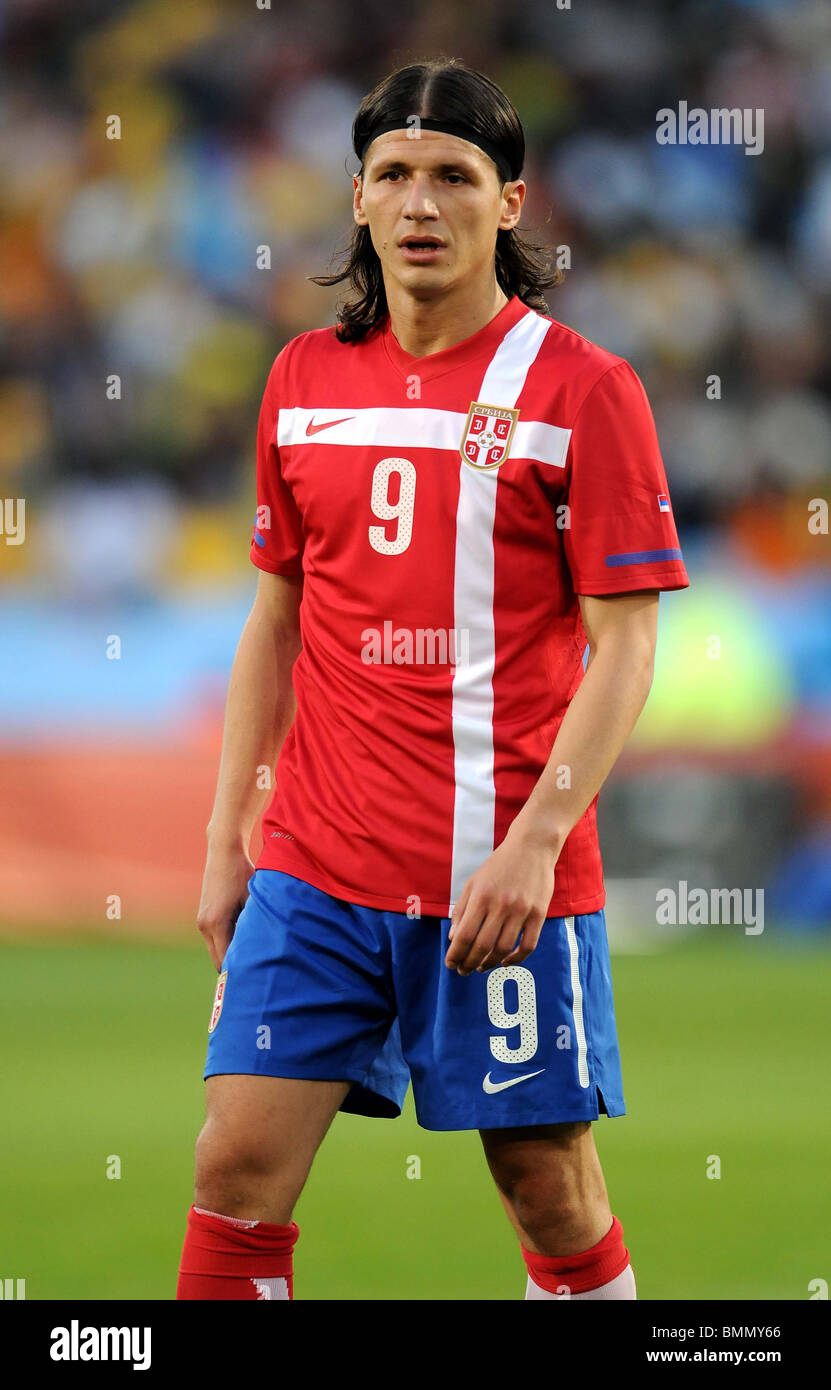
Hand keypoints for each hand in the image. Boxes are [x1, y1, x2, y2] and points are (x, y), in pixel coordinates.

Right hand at [196, 839, 254, 971]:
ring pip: (216, 949)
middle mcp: (204, 925)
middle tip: (254, 981)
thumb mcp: (253, 899)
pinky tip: (243, 944)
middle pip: (218, 959)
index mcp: (216, 923)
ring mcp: (202, 921)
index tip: (253, 984)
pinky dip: (227, 944)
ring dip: (230, 955)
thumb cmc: (242, 873)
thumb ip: (254, 924)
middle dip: (234, 969)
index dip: (238, 973)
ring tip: (252, 963)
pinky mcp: (204, 916)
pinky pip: (215, 939)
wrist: (224, 851)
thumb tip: (264, 947)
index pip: (225, 959)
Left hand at [444, 827, 558, 975]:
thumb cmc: (499, 865)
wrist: (532, 847)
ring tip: (481, 967)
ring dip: (490, 963)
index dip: (456, 954)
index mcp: (481, 896)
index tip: (451, 964)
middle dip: (469, 963)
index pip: (464, 935)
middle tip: (464, 971)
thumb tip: (454, 939)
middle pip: (482, 945)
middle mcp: (500, 905)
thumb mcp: (474, 881)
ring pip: (504, 948)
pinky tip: (505, 961)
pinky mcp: (539, 913)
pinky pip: (528, 945)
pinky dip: (516, 959)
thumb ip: (462, 909)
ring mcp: (521, 910)